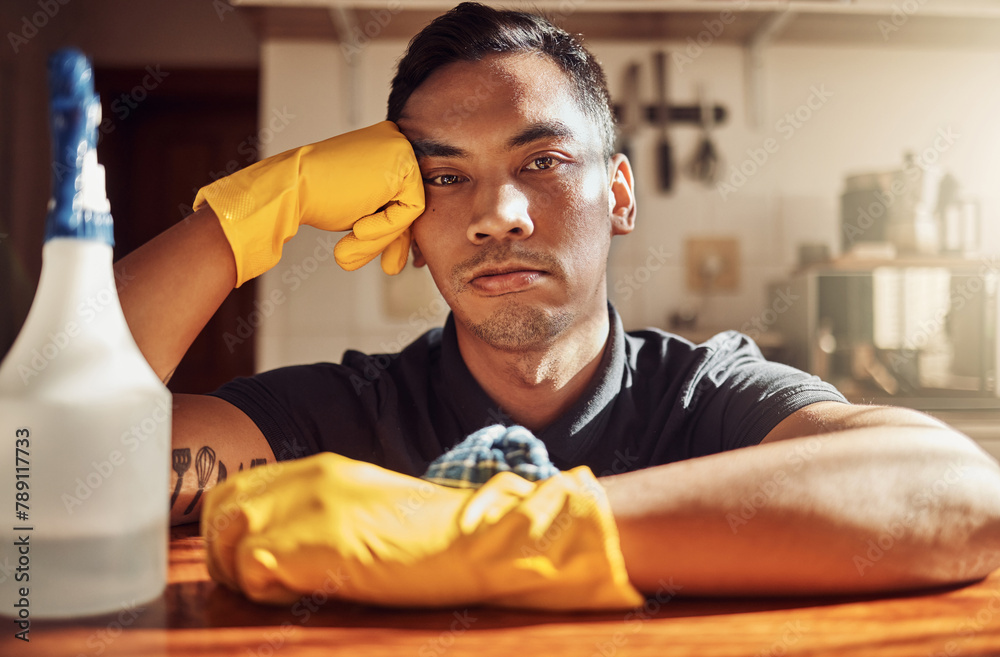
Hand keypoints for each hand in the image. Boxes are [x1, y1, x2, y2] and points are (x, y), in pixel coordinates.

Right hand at [193, 121, 423, 284]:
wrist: (293, 187)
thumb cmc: (319, 199)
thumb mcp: (362, 212)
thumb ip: (388, 223)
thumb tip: (408, 255)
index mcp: (385, 148)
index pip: (404, 196)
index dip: (398, 232)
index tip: (392, 261)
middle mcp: (397, 140)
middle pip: (410, 203)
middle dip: (397, 240)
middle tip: (389, 268)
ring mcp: (402, 147)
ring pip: (411, 210)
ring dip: (383, 238)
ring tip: (351, 248)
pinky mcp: (403, 161)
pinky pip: (411, 209)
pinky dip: (386, 228)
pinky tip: (357, 229)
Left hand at [201, 452, 641, 609]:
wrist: (472, 542)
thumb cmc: (431, 536)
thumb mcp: (369, 505)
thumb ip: (324, 507)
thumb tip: (285, 536)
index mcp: (322, 467)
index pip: (242, 485)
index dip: (232, 525)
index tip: (248, 556)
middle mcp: (308, 477)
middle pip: (222, 504)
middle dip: (223, 546)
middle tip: (254, 579)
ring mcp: (307, 506)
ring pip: (226, 536)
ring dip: (240, 570)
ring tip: (280, 588)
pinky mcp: (310, 543)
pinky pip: (250, 568)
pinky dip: (263, 589)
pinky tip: (301, 593)